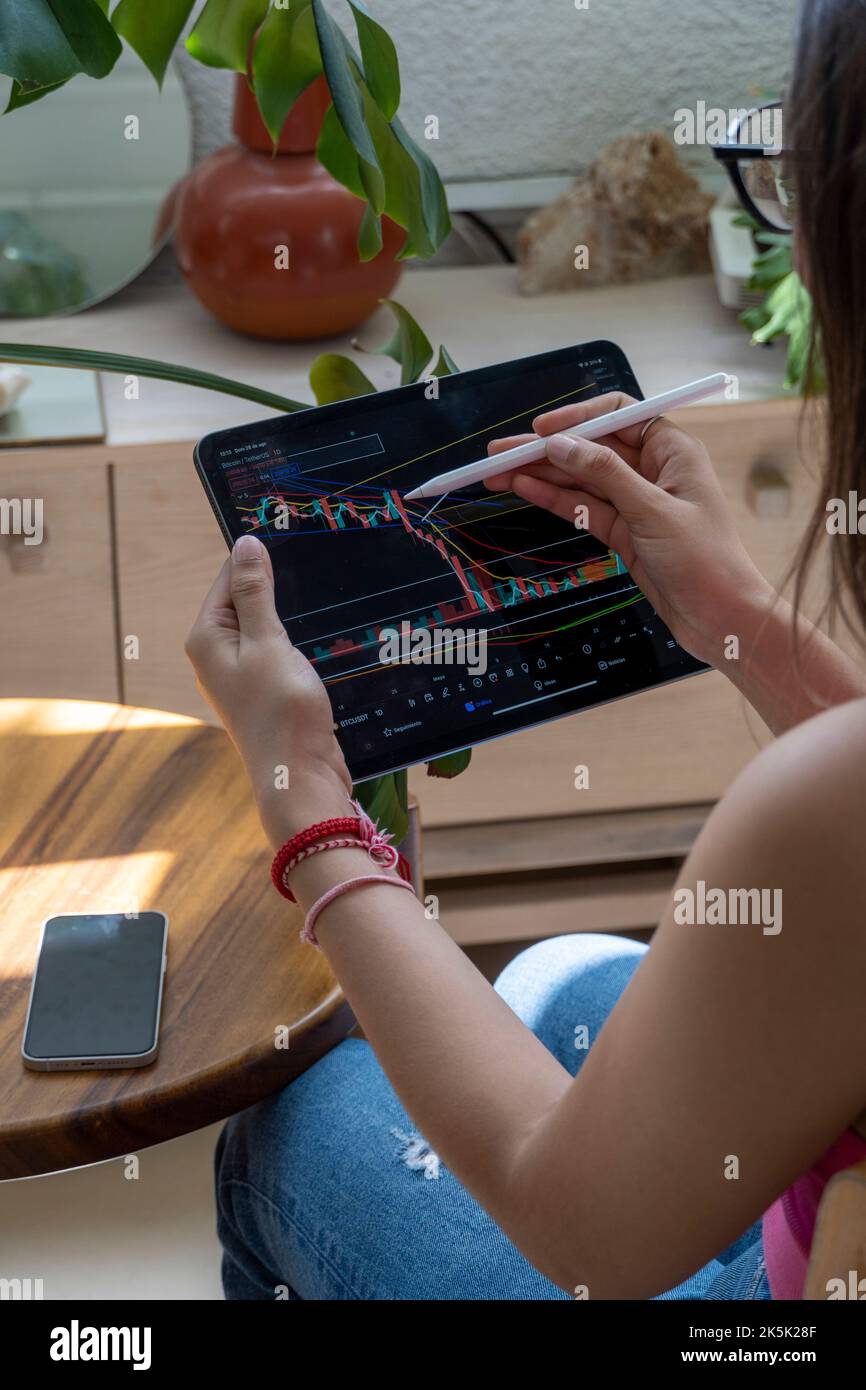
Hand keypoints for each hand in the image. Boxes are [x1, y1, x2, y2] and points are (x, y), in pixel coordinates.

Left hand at [185, 535, 351, 849]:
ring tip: (322, 599)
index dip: (258, 557)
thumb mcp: (269, 643)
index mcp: (207, 638)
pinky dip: (297, 639)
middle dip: (277, 585)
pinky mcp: (266, 689)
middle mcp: (217, 654)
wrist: (300, 777)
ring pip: (266, 625)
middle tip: (313, 563)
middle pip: (245, 599)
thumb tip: (245, 545)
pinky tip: (321, 636)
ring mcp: (241, 674)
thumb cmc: (282, 713)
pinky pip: (278, 649)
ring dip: (291, 614)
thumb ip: (256, 593)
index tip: (289, 533)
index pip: (227, 578)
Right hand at [485, 392, 770, 665]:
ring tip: (495, 473)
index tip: (540, 429)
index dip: (578, 417)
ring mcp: (635, 503)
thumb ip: (605, 474)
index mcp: (672, 451)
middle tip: (497, 453)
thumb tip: (560, 444)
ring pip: (581, 480)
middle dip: (546, 449)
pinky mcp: (624, 533)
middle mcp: (652, 470)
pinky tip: (523, 489)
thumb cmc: (704, 560)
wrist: (721, 619)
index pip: (619, 414)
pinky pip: (583, 507)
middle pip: (591, 448)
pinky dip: (554, 499)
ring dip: (541, 475)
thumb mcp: (652, 511)